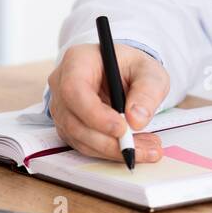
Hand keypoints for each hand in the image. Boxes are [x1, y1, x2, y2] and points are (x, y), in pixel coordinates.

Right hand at [46, 43, 169, 162]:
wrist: (125, 73)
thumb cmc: (132, 67)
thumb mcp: (149, 71)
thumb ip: (147, 91)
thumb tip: (137, 119)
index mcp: (78, 61)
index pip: (74, 89)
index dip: (95, 114)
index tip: (122, 128)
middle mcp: (62, 83)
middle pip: (74, 120)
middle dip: (108, 140)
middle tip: (139, 148)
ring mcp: (62, 106)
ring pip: (78, 138)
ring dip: (111, 150)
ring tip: (145, 150)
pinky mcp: (68, 125)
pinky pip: (84, 145)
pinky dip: (109, 152)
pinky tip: (134, 149)